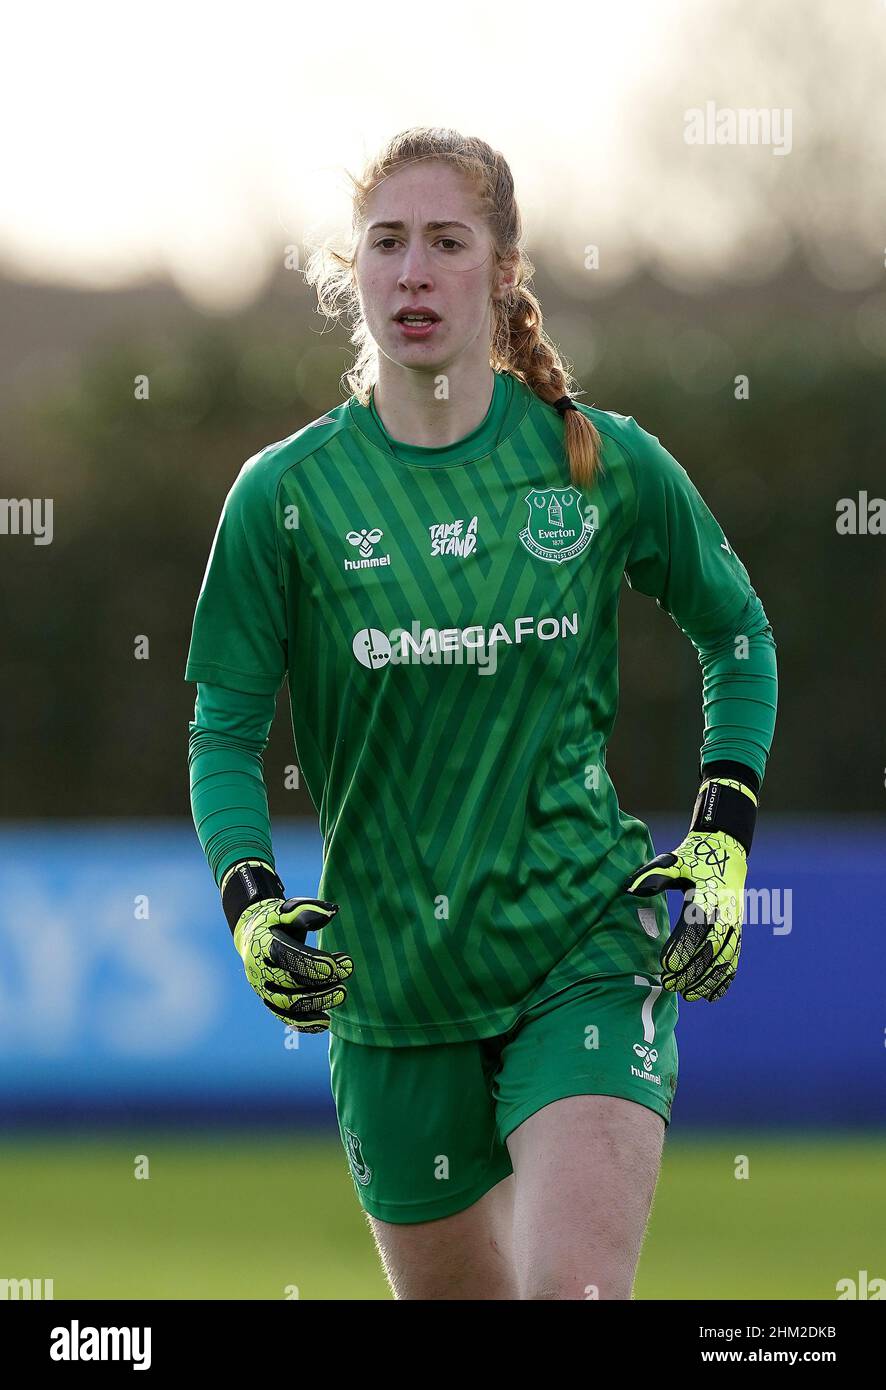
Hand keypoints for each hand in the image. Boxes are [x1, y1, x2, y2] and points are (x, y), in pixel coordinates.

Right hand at [233, 896, 352, 1032]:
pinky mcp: (268, 1000)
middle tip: (346, 978)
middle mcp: (259, 969)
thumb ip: (307, 910)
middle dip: (320, 983)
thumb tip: (333, 912)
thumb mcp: (287, 910)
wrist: (252, 934)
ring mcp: (262, 988)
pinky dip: (303, 1023)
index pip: (287, 956)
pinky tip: (325, 1023)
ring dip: (316, 1003)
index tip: (336, 965)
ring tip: (342, 994)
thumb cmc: (275, 920)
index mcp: (263, 944)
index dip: (311, 963)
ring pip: (287, 1004)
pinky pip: (284, 1016)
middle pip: (289, 983)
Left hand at [625, 829, 746, 1002]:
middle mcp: (726, 910)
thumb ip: (653, 875)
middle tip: (670, 985)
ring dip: (709, 979)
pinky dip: (726, 978)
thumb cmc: (694, 857)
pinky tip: (713, 995)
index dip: (682, 947)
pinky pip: (735, 957)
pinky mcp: (738, 929)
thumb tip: (628, 889)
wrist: (727, 850)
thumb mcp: (674, 861)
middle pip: (712, 946)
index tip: (665, 965)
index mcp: (709, 893)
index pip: (696, 925)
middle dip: (692, 969)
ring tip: (689, 995)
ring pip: (726, 957)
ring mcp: (735, 921)